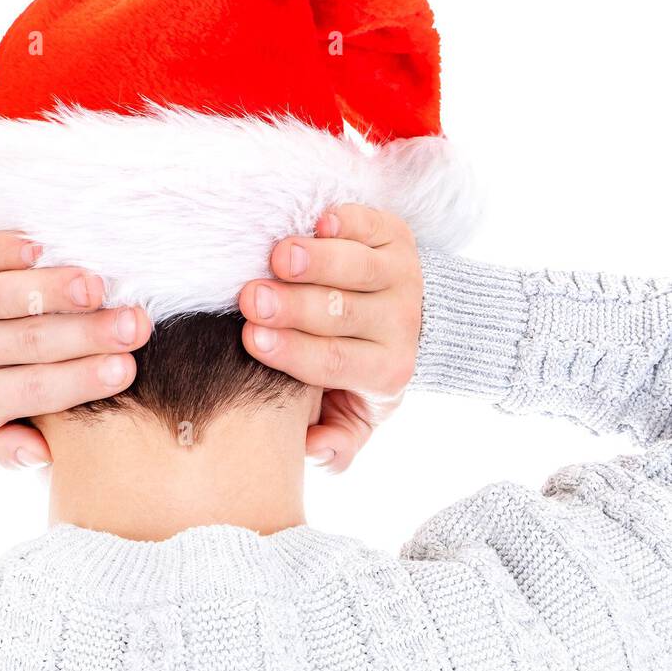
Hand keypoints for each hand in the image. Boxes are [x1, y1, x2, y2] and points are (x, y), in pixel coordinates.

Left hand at [0, 232, 151, 468]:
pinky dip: (10, 248)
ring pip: (7, 296)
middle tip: (135, 325)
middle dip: (87, 333)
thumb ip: (8, 449)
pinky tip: (45, 248)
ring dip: (54, 289)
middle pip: (30, 341)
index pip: (36, 390)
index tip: (128, 368)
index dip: (82, 379)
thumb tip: (41, 454)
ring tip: (97, 287)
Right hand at [238, 205, 422, 473]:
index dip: (292, 352)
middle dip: (294, 306)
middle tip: (250, 298)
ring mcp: (400, 276)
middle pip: (342, 314)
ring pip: (358, 267)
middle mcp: (398, 323)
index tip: (251, 339)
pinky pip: (372, 226)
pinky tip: (320, 221)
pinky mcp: (396, 237)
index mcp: (384, 371)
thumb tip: (311, 449)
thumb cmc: (362, 367)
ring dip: (318, 260)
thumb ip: (336, 441)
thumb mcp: (356, 413)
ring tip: (279, 257)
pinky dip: (348, 221)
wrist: (421, 319)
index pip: (333, 363)